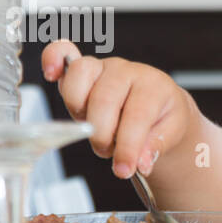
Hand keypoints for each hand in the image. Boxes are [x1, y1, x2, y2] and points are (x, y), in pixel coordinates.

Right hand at [40, 40, 197, 179]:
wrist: (160, 105)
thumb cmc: (163, 118)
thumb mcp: (169, 135)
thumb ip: (154, 148)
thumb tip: (139, 162)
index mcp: (154, 86)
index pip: (136, 116)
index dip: (127, 147)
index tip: (124, 169)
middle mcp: (127, 71)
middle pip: (103, 100)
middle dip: (101, 135)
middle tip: (108, 151)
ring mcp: (103, 67)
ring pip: (79, 78)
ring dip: (79, 112)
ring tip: (92, 129)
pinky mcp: (83, 69)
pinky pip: (64, 53)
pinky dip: (53, 58)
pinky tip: (52, 73)